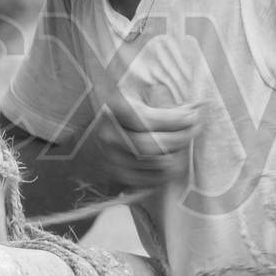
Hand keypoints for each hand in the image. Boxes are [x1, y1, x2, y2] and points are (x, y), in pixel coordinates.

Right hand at [80, 96, 199, 192]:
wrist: (80, 143)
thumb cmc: (113, 113)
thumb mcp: (129, 95)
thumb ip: (157, 96)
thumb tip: (194, 106)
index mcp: (111, 111)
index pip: (149, 119)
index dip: (176, 119)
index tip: (194, 113)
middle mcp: (109, 137)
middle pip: (155, 145)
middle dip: (182, 137)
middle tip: (195, 128)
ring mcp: (112, 160)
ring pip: (157, 164)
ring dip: (178, 154)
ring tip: (184, 142)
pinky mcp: (117, 178)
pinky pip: (152, 180)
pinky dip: (168, 172)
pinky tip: (173, 159)